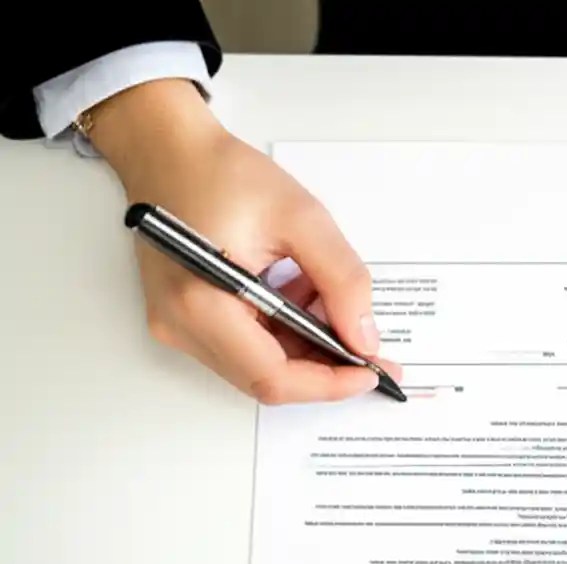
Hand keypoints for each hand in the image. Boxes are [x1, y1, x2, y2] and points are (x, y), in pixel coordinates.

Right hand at [89, 79, 400, 403]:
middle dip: (324, 366)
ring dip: (307, 345)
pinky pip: (246, 344)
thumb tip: (364, 336)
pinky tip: (305, 294)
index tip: (371, 372)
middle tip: (370, 350)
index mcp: (201, 303)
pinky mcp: (187, 317)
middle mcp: (181, 325)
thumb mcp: (302, 218)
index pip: (272, 377)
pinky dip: (286, 330)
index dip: (329, 384)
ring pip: (259, 364)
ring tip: (333, 301)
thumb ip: (342, 280)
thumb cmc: (221, 173)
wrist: (169, 151)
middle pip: (266, 378)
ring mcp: (180, 325)